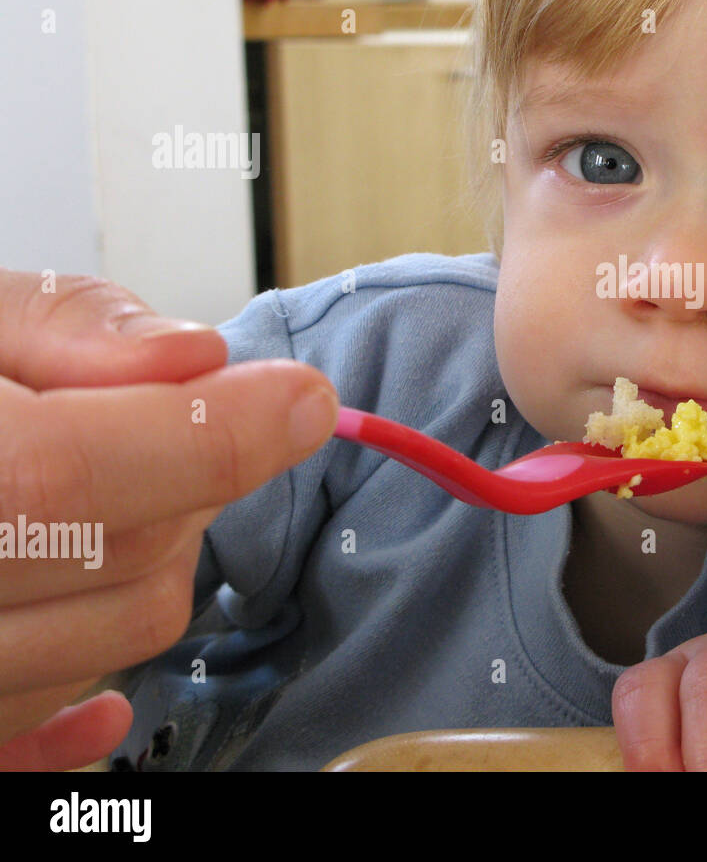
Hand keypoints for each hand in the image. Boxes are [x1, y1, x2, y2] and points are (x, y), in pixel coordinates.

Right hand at [0, 270, 337, 769]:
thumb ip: (70, 325)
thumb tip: (197, 359)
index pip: (68, 476)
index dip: (214, 432)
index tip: (301, 395)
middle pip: (124, 559)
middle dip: (190, 475)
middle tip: (166, 416)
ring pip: (121, 638)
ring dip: (153, 551)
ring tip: (98, 486)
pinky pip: (62, 724)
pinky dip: (97, 670)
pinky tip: (81, 600)